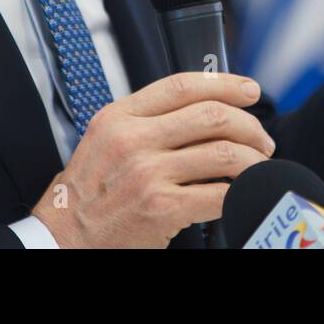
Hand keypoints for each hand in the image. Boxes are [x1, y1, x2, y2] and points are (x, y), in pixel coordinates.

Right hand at [31, 72, 274, 246]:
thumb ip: (144, 120)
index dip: (224, 83)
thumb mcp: (104, 140)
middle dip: (249, 125)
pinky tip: (243, 193)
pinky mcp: (162, 209)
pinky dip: (241, 192)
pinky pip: (220, 193)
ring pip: (224, 153)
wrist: (62, 240)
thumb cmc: (87, 194)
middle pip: (211, 115)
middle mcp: (133, 140)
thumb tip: (201, 110)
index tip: (249, 90)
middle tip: (261, 139)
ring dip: (253, 160)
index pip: (182, 85)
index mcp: (119, 117)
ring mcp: (148, 174)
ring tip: (258, 166)